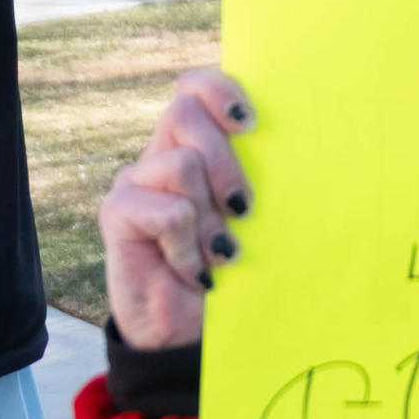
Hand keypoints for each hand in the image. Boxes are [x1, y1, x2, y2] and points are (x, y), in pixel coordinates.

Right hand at [98, 66, 250, 351]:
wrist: (190, 333)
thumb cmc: (233, 268)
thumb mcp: (253, 217)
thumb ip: (259, 176)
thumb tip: (301, 142)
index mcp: (198, 144)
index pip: (196, 86)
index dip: (219, 89)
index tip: (250, 124)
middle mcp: (163, 154)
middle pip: (186, 112)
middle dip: (225, 162)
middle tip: (243, 210)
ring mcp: (137, 181)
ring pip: (181, 163)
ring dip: (209, 216)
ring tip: (219, 252)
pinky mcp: (117, 212)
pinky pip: (167, 212)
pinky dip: (188, 247)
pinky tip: (195, 272)